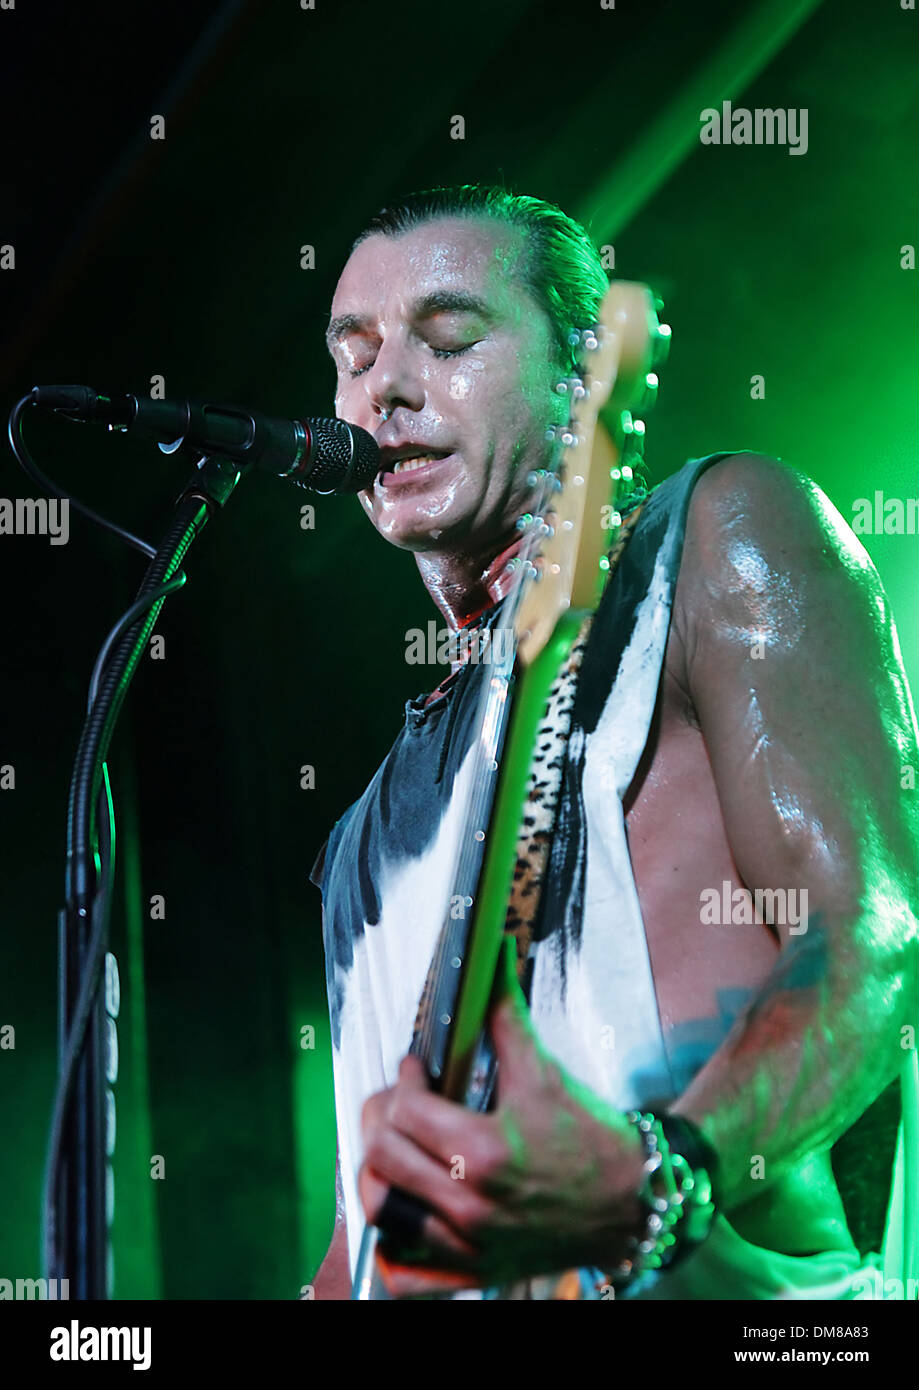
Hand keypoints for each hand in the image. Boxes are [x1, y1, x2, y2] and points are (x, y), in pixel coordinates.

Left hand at [358, 943, 647, 1296]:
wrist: (634, 1203)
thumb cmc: (591, 1138)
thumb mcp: (544, 1073)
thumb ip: (505, 1017)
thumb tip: (492, 958)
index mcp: (484, 1152)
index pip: (406, 1110)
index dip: (404, 1078)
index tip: (416, 1066)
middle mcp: (470, 1206)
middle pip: (382, 1158)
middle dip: (381, 1119)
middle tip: (398, 1101)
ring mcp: (469, 1245)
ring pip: (383, 1211)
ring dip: (378, 1173)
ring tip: (395, 1147)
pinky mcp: (474, 1270)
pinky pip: (407, 1270)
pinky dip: (393, 1240)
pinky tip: (406, 1205)